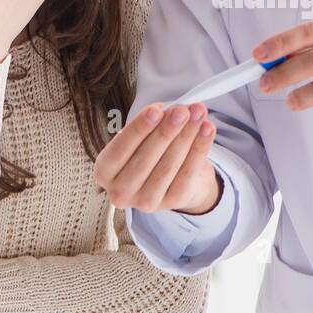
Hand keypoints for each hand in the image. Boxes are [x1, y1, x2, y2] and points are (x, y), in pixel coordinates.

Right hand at [93, 103, 221, 213]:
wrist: (173, 177)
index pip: (119, 150)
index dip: (138, 129)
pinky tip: (207, 130)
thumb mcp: (141, 137)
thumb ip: (150, 124)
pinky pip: (188, 173)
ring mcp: (145, 201)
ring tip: (198, 115)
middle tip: (182, 111)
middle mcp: (120, 192)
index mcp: (105, 172)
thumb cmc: (149, 151)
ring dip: (186, 136)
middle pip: (145, 159)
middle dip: (166, 131)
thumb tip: (171, 110)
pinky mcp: (171, 202)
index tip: (156, 110)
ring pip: (168, 166)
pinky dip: (200, 148)